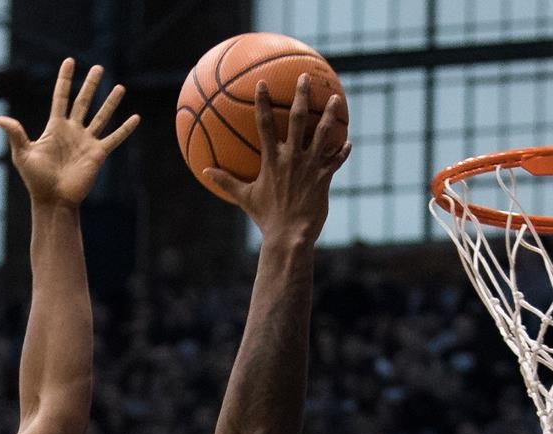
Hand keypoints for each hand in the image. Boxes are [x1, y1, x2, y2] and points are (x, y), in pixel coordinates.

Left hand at [0, 58, 140, 207]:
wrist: (53, 201)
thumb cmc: (36, 180)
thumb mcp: (22, 154)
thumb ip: (15, 133)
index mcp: (55, 127)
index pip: (61, 97)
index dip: (65, 79)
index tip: (70, 61)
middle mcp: (72, 131)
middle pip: (83, 102)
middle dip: (91, 85)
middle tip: (98, 68)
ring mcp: (86, 142)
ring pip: (101, 117)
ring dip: (111, 102)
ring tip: (120, 86)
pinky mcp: (98, 154)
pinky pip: (114, 138)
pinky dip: (125, 129)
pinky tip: (135, 117)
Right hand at [203, 74, 351, 241]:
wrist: (289, 236)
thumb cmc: (266, 218)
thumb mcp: (244, 198)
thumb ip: (226, 181)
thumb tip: (205, 171)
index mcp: (271, 159)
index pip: (265, 124)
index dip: (262, 102)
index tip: (262, 83)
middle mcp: (292, 158)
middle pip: (297, 119)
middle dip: (301, 96)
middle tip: (304, 78)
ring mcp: (310, 166)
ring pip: (323, 134)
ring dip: (329, 115)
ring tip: (335, 99)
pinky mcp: (324, 178)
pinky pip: (336, 160)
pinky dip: (342, 151)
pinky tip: (347, 142)